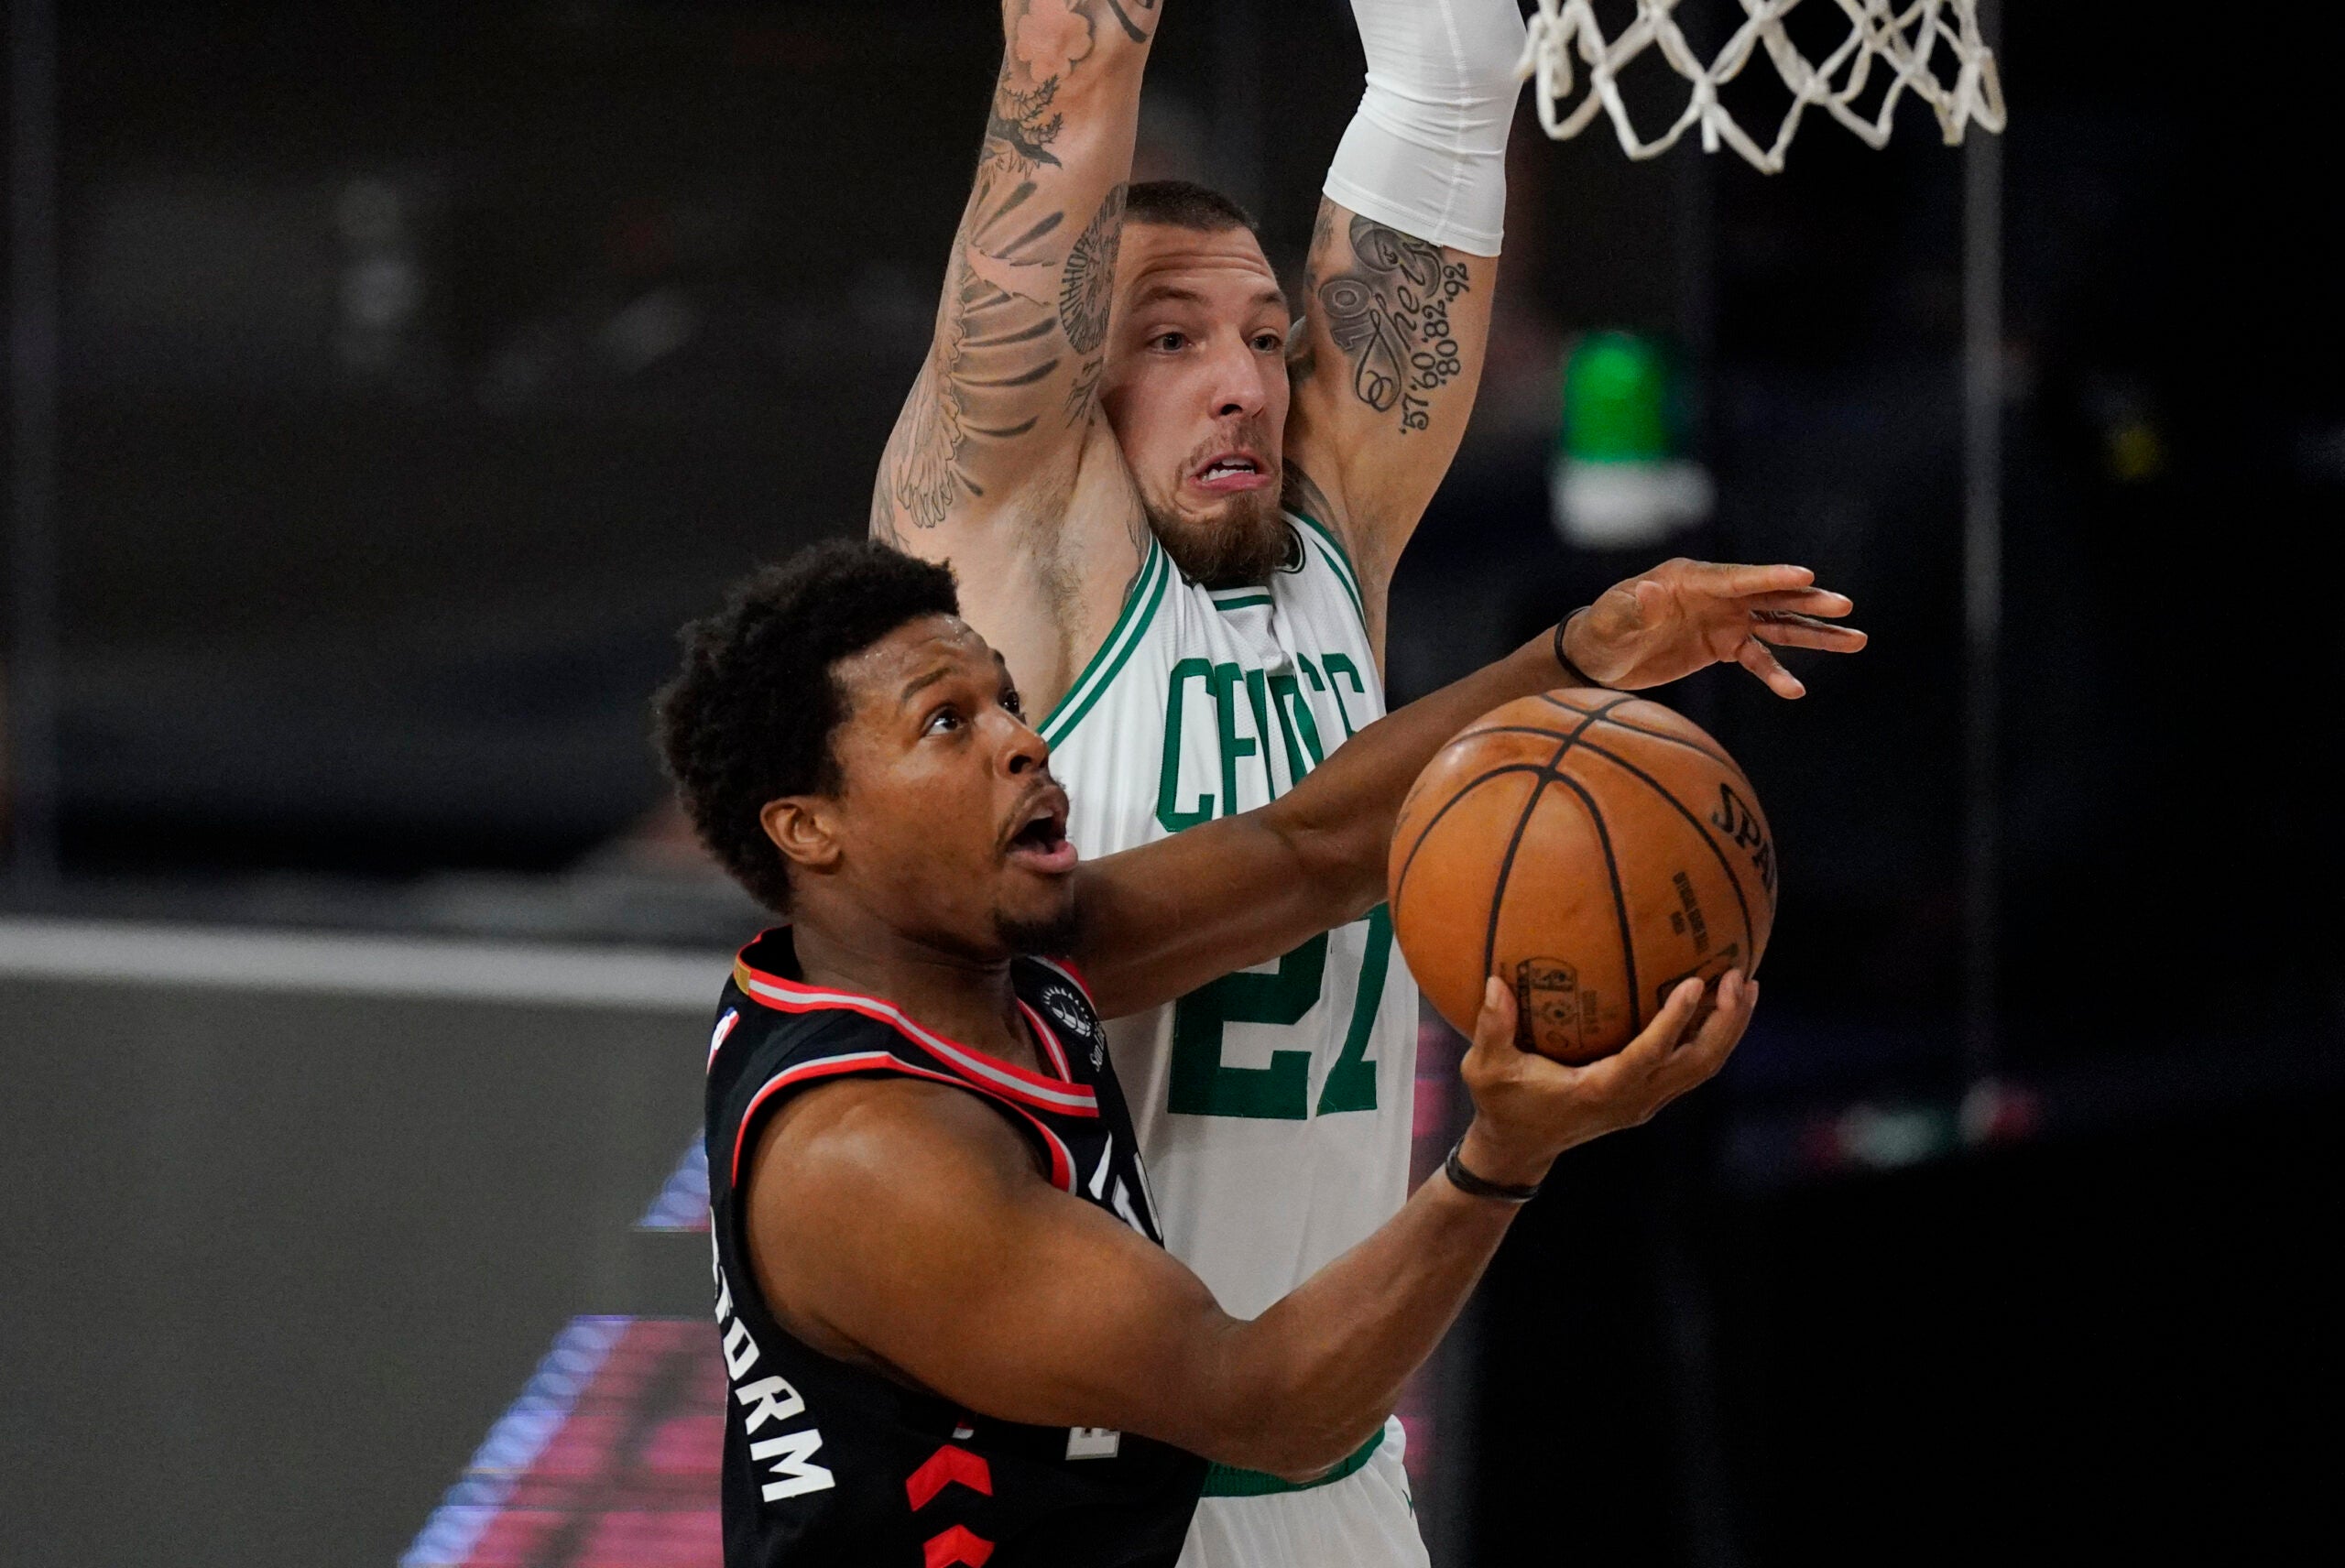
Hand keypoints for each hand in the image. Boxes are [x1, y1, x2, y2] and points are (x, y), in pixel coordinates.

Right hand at [1454, 970, 1755, 1188]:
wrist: (1521, 1149)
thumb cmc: (1503, 1105)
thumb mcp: (1487, 1069)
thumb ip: (1492, 1028)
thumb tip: (1495, 982)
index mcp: (1601, 1090)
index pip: (1650, 1055)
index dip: (1675, 1020)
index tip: (1695, 983)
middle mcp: (1634, 1100)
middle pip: (1699, 1064)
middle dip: (1726, 1022)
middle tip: (1738, 977)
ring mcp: (1646, 1101)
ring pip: (1703, 1066)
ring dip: (1728, 1028)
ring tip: (1744, 984)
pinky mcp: (1648, 1096)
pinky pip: (1690, 1065)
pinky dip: (1711, 1035)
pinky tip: (1716, 1002)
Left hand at [1560, 559, 1865, 699]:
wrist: (1597, 657)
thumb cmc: (1601, 630)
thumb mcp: (1612, 619)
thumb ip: (1633, 607)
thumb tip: (1649, 593)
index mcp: (1691, 579)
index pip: (1739, 578)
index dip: (1772, 578)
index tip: (1807, 575)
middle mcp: (1716, 595)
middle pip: (1771, 597)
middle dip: (1808, 602)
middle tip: (1846, 606)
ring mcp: (1724, 620)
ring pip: (1777, 626)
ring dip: (1813, 634)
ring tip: (1856, 640)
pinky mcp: (1723, 646)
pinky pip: (1757, 660)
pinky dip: (1776, 675)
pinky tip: (1796, 691)